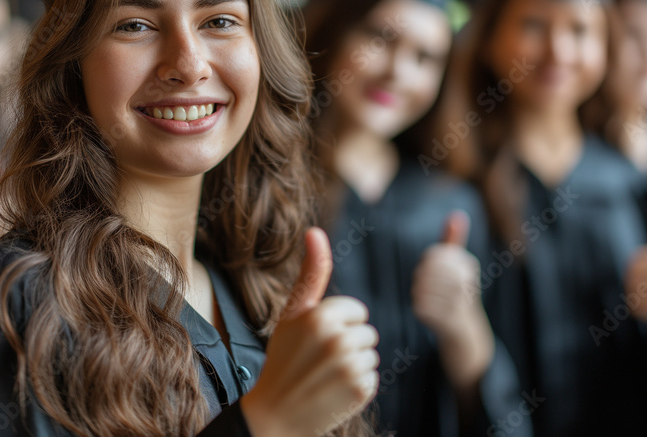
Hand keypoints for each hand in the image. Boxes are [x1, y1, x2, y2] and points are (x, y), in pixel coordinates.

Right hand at [241, 228, 378, 436]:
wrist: (274, 416)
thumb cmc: (283, 360)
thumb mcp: (292, 314)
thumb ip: (311, 273)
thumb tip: (316, 231)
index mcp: (320, 315)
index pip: (356, 311)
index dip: (338, 325)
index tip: (316, 339)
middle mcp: (337, 338)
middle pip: (367, 333)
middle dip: (348, 345)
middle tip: (319, 361)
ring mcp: (350, 366)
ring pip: (371, 355)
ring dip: (354, 366)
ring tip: (325, 376)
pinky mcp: (360, 390)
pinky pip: (373, 378)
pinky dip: (357, 387)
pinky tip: (334, 392)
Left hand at [412, 211, 493, 391]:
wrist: (468, 335)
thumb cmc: (460, 293)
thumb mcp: (459, 265)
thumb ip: (454, 240)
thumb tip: (457, 214)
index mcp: (468, 266)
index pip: (435, 254)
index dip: (429, 263)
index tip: (435, 272)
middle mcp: (466, 283)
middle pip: (427, 270)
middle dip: (423, 277)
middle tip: (428, 285)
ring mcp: (458, 303)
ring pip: (422, 287)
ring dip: (420, 292)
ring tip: (428, 297)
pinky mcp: (447, 321)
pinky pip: (421, 306)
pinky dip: (419, 307)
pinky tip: (426, 309)